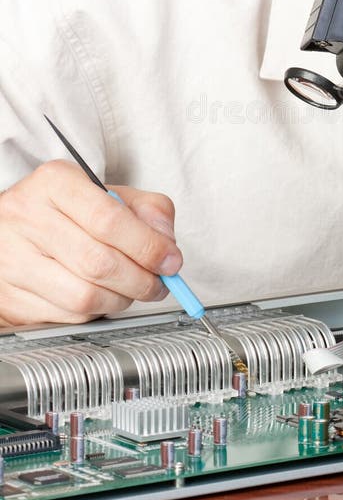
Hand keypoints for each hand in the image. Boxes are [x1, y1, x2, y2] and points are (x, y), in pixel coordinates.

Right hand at [0, 160, 181, 324]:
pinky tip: (101, 296)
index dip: (148, 246)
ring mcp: (13, 259)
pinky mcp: (11, 297)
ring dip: (121, 300)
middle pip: (99, 262)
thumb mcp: (107, 193)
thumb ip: (147, 209)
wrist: (11, 229)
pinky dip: (96, 311)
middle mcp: (27, 217)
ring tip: (130, 290)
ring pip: (84, 296)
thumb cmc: (65, 211)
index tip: (170, 261)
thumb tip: (167, 243)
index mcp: (55, 183)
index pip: (109, 219)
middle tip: (158, 283)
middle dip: (141, 280)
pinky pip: (67, 316)